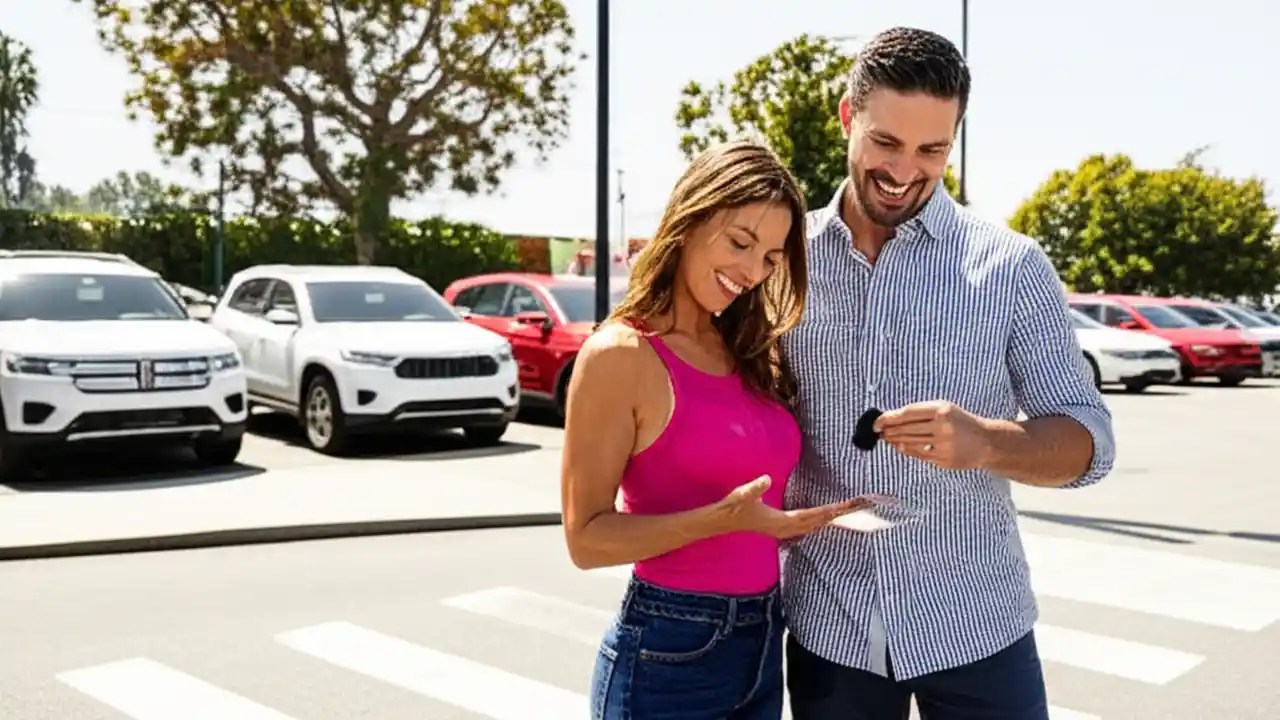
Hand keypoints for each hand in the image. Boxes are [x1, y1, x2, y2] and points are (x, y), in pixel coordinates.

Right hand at [713, 475, 871, 539]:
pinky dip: (819, 521)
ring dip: (830, 519)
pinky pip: (807, 526)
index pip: (810, 516)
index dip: (828, 511)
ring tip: (848, 511)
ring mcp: (784, 531)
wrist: (722, 520)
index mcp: (780, 521)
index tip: (845, 507)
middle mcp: (786, 528)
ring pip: (814, 526)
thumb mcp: (742, 494)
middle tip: (858, 506)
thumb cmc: (733, 506)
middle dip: (837, 515)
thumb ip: (754, 488)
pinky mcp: (781, 528)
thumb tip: (766, 479)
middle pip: (817, 523)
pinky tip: (825, 518)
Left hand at [875, 400, 993, 469]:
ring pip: (911, 443)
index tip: (877, 422)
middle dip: (890, 430)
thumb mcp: (944, 409)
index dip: (889, 418)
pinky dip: (907, 450)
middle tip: (879, 431)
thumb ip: (920, 413)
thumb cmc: (959, 422)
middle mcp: (942, 426)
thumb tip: (891, 419)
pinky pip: (919, 454)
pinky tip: (900, 446)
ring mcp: (944, 445)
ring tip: (888, 438)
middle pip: (907, 429)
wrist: (986, 441)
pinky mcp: (944, 460)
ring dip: (895, 441)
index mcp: (941, 410)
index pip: (908, 413)